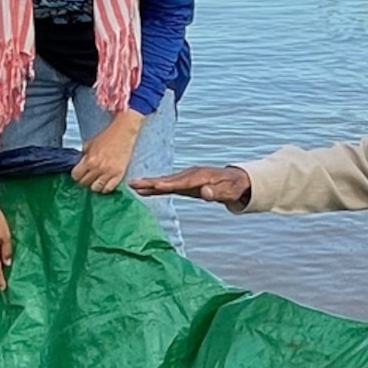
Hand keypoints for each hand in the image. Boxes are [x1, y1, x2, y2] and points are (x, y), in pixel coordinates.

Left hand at [74, 111, 143, 194]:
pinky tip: (104, 183)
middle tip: (87, 176)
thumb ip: (83, 156)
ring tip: (96, 181)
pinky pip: (109, 189)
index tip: (79, 173)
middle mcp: (98, 168)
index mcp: (89, 160)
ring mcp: (109, 173)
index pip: (76, 176)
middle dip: (84, 180)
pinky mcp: (119, 175)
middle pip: (85, 183)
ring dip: (94, 186)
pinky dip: (105, 188)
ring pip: (96, 188)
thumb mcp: (89, 144)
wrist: (123, 133)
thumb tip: (78, 165)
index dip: (76, 175)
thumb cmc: (108, 137)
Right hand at [133, 164, 251, 205]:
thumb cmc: (233, 187)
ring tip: (132, 185)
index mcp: (201, 176)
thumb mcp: (229, 191)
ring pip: (165, 181)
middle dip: (151, 182)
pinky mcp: (184, 183)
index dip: (168, 184)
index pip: (182, 182)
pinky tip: (143, 191)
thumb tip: (205, 192)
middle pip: (168, 179)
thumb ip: (217, 192)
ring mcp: (186, 177)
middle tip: (134, 183)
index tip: (155, 186)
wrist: (235, 179)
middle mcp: (190, 174)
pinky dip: (155, 187)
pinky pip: (168, 185)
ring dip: (149, 183)